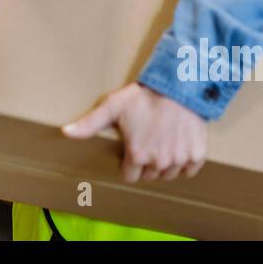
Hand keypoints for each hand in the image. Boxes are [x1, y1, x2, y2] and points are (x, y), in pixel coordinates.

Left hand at [62, 83, 207, 182]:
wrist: (178, 86)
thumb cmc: (143, 96)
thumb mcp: (112, 106)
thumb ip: (89, 123)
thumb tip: (65, 133)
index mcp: (137, 156)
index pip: (131, 176)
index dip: (129, 164)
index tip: (132, 150)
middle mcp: (159, 163)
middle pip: (150, 175)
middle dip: (147, 163)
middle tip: (148, 141)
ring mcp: (180, 160)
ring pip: (169, 174)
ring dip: (165, 164)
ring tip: (162, 142)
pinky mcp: (197, 155)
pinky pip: (190, 170)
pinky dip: (185, 162)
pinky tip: (178, 146)